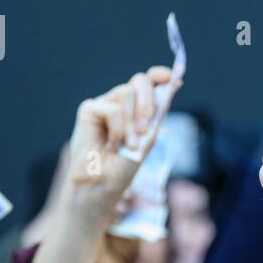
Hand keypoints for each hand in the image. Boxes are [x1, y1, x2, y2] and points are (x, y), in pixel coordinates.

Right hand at [33, 66, 174, 262]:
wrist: (101, 187)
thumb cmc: (123, 168)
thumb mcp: (148, 138)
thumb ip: (158, 111)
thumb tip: (173, 84)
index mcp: (135, 109)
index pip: (148, 83)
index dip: (160, 75)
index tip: (172, 78)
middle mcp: (119, 104)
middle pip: (139, 82)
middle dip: (149, 102)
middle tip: (148, 129)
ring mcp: (103, 105)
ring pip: (127, 93)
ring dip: (134, 122)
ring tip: (129, 146)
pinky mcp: (89, 110)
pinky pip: (112, 108)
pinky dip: (118, 129)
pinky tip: (113, 145)